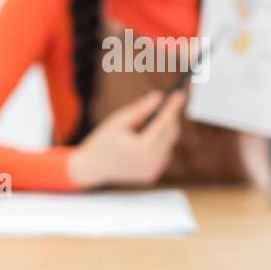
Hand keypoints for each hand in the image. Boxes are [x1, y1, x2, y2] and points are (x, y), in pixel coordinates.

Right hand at [68, 90, 185, 188]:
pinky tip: (152, 134)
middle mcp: (152, 162)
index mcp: (143, 148)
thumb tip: (159, 97)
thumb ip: (140, 108)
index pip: (164, 123)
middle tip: (172, 100)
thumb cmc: (102, 141)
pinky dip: (160, 143)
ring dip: (165, 130)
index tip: (179, 94)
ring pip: (168, 144)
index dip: (172, 107)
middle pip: (170, 134)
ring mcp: (153, 171)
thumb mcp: (119, 120)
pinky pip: (162, 154)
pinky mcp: (152, 176)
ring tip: (159, 116)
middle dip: (170, 117)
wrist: (91, 169)